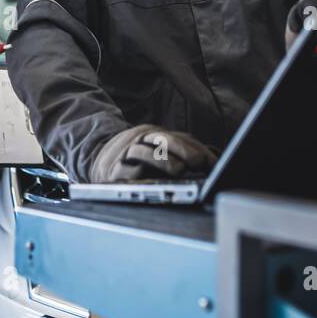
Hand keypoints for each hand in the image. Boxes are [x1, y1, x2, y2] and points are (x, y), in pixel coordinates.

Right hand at [88, 125, 218, 182]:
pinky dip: (139, 174)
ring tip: (179, 170)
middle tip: (199, 161)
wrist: (99, 158)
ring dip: (162, 160)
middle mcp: (141, 141)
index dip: (196, 148)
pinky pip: (125, 170)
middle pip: (161, 139)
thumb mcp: (162, 151)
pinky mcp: (113, 172)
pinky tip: (152, 182)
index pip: (179, 138)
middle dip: (182, 149)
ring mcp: (126, 154)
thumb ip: (186, 152)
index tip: (211, 162)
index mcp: (155, 135)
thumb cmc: (139, 159)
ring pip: (143, 151)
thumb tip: (217, 160)